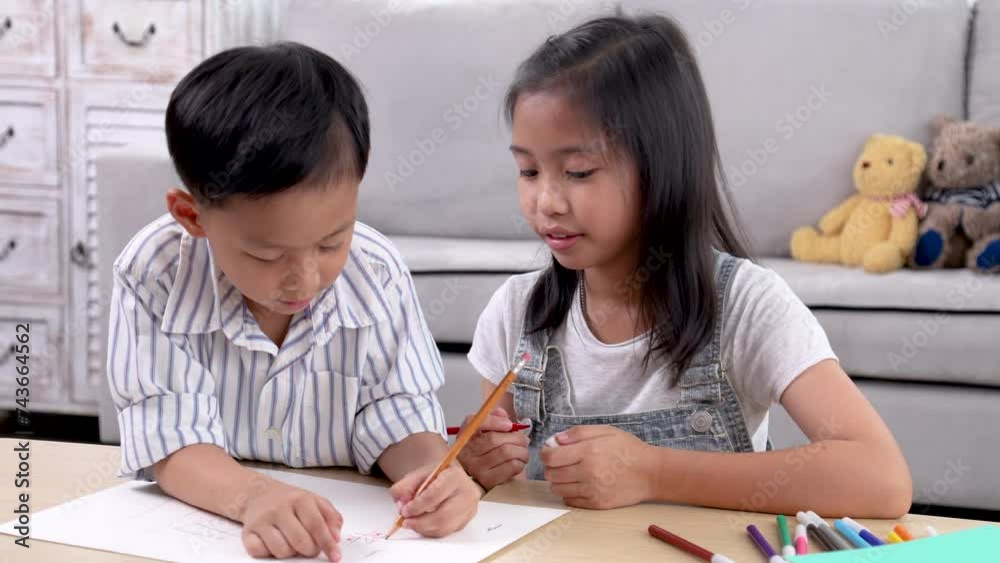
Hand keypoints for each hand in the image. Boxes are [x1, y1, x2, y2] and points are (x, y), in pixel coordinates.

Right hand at [239, 478, 341, 560]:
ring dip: (291, 552)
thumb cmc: (290, 501)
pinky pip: (260, 552)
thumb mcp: (314, 501)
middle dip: (310, 550)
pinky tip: (273, 543)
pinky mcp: (247, 533)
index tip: (335, 556)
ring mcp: (262, 521)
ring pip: (282, 551)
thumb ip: (330, 517)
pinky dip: (269, 553)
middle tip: (311, 547)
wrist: (258, 494)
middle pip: (300, 541)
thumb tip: (336, 537)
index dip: (327, 543)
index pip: (316, 525)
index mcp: (299, 499)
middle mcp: (279, 509)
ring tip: (292, 542)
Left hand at [391, 462, 481, 536]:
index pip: (435, 495)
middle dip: (420, 522)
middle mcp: (467, 493)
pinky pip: (446, 532)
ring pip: (445, 527)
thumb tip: (401, 504)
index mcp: (454, 476)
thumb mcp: (416, 475)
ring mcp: (469, 509)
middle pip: (443, 516)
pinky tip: (422, 525)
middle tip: (405, 522)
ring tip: (412, 523)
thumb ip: (404, 487)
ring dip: (424, 529)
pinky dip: (430, 531)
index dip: (417, 506)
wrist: (448, 478)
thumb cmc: (434, 476)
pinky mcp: (466, 521)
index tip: (404, 511)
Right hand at [456, 407, 528, 489]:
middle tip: (524, 440)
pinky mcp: (488, 481)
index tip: (509, 425)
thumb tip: (501, 412)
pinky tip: (519, 463)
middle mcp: (467, 453)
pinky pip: (511, 466)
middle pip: (494, 439)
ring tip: (523, 452)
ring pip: (506, 452)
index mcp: (465, 436)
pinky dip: (520, 463)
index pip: (473, 423)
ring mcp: (477, 468)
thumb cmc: (486, 453)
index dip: (494, 421)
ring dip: (521, 451)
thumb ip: (493, 419)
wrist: (479, 482)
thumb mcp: (486, 433)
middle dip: (516, 437)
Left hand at [540, 425, 654, 509]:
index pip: (551, 457)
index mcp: (589, 452)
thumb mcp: (606, 431)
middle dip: (550, 467)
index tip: (549, 451)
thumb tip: (556, 440)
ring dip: (557, 481)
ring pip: (558, 489)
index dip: (545, 453)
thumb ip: (578, 433)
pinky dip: (568, 493)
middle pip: (551, 474)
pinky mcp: (596, 504)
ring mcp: (592, 491)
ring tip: (568, 474)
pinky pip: (570, 501)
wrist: (651, 473)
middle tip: (558, 463)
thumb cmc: (629, 449)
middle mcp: (588, 473)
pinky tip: (577, 485)